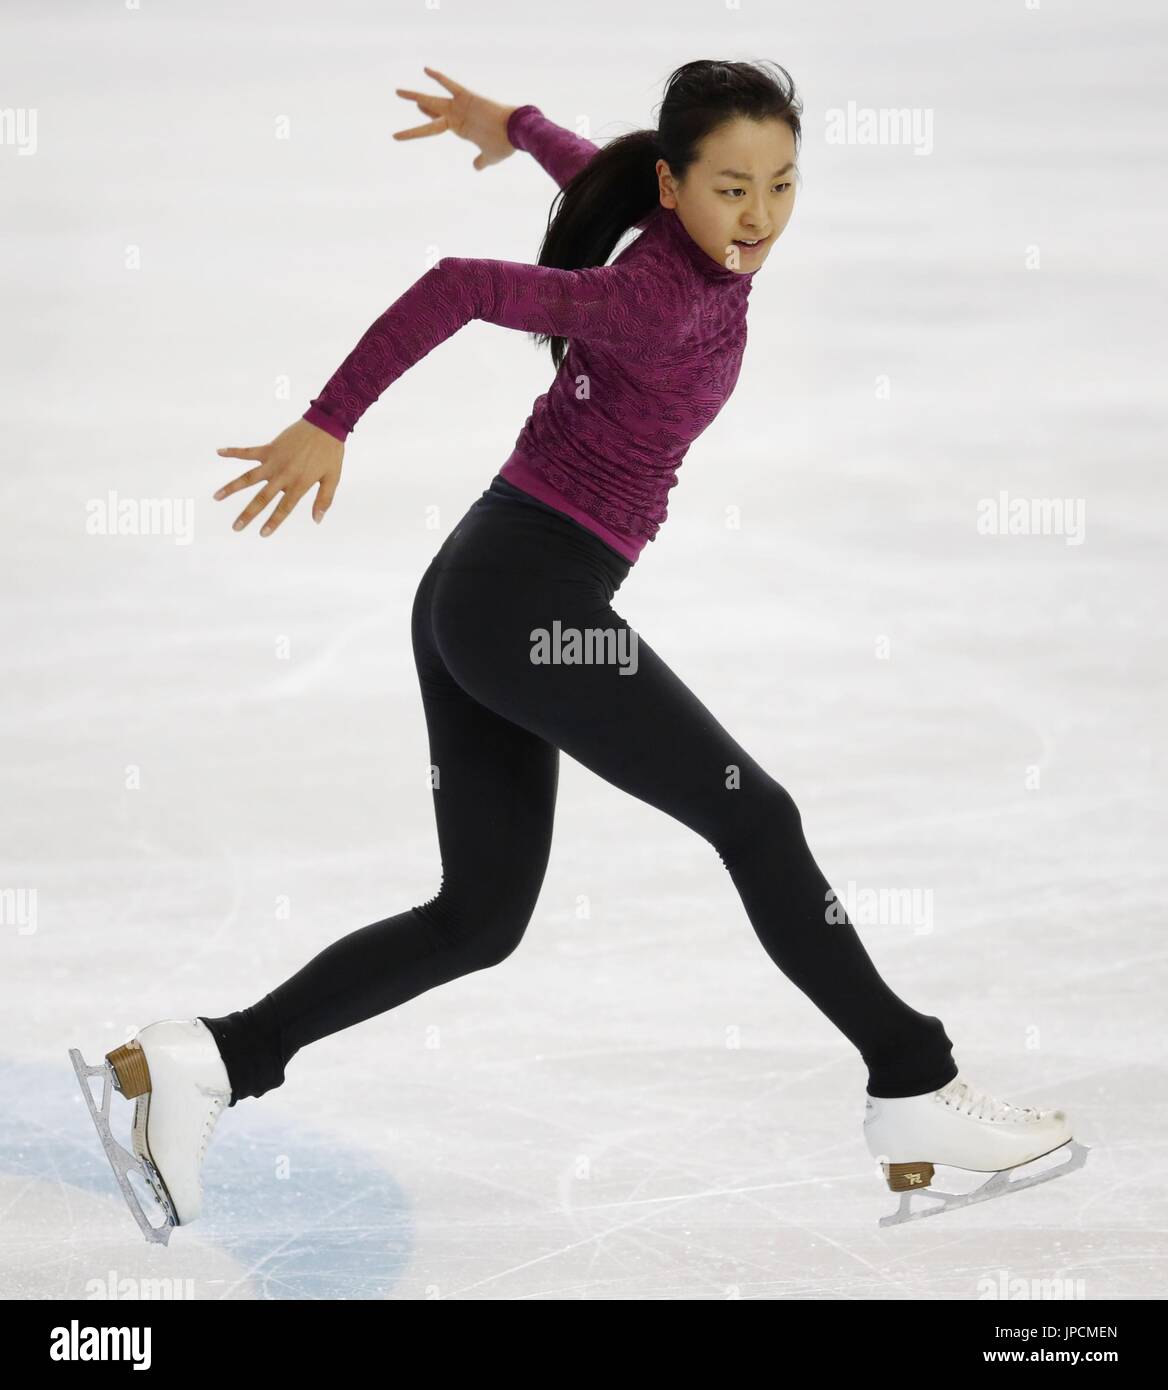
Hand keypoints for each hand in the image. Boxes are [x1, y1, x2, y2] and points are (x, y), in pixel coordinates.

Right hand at [214, 418, 343, 535]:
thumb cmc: (331, 453)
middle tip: (236, 527)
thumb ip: (324, 500)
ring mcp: (273, 461)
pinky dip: (233, 452)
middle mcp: (283, 475)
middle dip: (248, 514)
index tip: (262, 534)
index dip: (273, 522)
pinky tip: (219, 452)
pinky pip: (248, 452)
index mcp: (299, 484)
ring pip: (248, 477)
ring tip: (216, 497)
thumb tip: (317, 520)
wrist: (325, 424)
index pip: (284, 508)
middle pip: (262, 498)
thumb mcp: (333, 478)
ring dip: (232, 487)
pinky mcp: (269, 448)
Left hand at [393, 66, 519, 171]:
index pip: (433, 126)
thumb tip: (476, 168)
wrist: (516, 133)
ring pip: (433, 100)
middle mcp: (456, 116)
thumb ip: (481, 161)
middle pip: (430, 109)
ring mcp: (460, 106)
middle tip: (398, 93)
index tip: (400, 133)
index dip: (417, 129)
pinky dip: (439, 78)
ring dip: (416, 96)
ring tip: (398, 92)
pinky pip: (451, 85)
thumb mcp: (490, 156)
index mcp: (459, 128)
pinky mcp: (468, 97)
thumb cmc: (504, 144)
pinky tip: (425, 70)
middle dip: (416, 103)